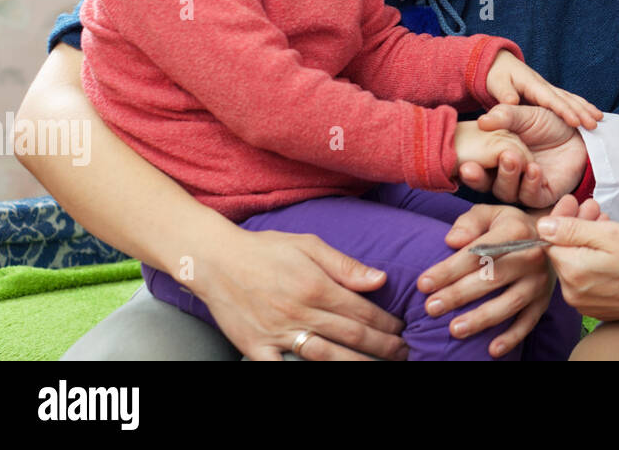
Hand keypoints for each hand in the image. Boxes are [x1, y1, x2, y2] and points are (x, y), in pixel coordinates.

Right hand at [192, 226, 407, 360]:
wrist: (216, 260)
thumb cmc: (266, 249)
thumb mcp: (309, 245)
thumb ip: (345, 265)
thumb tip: (380, 280)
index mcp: (316, 286)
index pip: (361, 311)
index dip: (385, 323)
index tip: (401, 329)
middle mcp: (299, 312)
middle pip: (350, 336)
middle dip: (381, 347)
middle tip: (402, 352)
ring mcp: (277, 333)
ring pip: (325, 357)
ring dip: (356, 364)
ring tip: (378, 367)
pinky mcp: (255, 348)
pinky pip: (281, 369)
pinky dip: (300, 373)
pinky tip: (324, 374)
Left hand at [417, 204, 555, 357]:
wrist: (551, 239)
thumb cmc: (509, 227)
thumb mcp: (491, 214)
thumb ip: (469, 222)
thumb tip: (452, 241)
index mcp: (515, 231)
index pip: (478, 252)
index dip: (449, 269)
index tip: (424, 284)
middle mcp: (531, 256)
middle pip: (492, 278)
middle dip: (459, 295)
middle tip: (431, 308)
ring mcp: (539, 281)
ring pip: (509, 303)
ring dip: (481, 319)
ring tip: (454, 329)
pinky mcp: (544, 301)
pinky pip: (529, 322)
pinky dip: (512, 338)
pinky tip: (492, 350)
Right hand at [462, 104, 587, 207]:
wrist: (577, 132)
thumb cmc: (546, 123)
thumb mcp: (524, 115)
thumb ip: (505, 116)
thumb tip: (483, 121)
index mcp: (493, 158)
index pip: (475, 168)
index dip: (468, 169)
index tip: (465, 164)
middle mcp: (504, 176)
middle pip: (485, 184)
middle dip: (480, 177)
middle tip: (477, 166)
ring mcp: (522, 188)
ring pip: (506, 191)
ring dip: (508, 176)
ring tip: (514, 157)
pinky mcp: (542, 196)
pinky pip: (531, 196)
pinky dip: (531, 183)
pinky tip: (534, 169)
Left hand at [484, 50, 602, 129]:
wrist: (499, 63)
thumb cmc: (496, 75)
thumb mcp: (496, 83)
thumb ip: (504, 93)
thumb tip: (512, 102)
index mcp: (532, 85)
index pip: (551, 100)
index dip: (564, 111)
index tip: (576, 122)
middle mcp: (544, 86)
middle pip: (566, 99)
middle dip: (582, 111)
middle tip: (596, 122)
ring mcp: (548, 89)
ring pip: (570, 99)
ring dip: (585, 108)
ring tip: (600, 119)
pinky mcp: (548, 93)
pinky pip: (567, 100)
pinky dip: (581, 106)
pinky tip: (591, 113)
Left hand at [535, 210, 618, 321]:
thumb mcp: (608, 234)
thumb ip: (571, 229)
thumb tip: (542, 226)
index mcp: (572, 273)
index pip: (550, 241)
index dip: (562, 219)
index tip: (575, 202)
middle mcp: (572, 293)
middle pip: (563, 252)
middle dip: (575, 227)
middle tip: (593, 208)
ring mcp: (584, 303)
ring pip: (574, 263)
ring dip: (585, 241)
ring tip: (604, 223)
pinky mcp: (596, 307)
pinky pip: (586, 278)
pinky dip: (592, 259)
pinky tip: (608, 246)